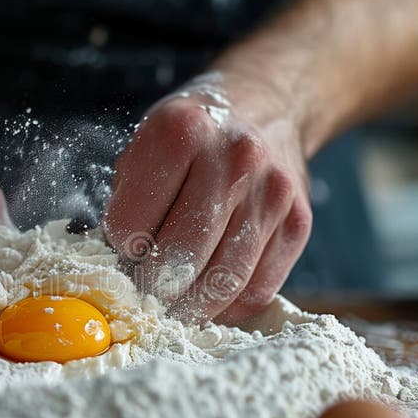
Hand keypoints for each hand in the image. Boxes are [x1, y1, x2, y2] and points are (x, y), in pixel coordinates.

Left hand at [104, 73, 311, 324]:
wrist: (264, 107)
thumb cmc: (193, 135)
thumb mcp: (147, 143)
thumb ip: (129, 198)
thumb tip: (120, 269)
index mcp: (182, 131)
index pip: (132, 222)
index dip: (120, 247)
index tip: (123, 250)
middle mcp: (235, 158)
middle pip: (181, 257)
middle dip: (153, 290)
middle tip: (141, 300)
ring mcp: (272, 192)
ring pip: (223, 281)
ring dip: (190, 307)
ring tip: (170, 309)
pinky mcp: (298, 223)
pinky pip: (258, 289)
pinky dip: (227, 307)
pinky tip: (208, 298)